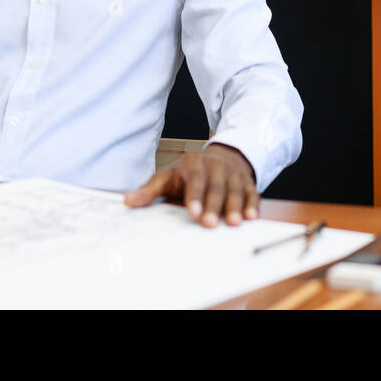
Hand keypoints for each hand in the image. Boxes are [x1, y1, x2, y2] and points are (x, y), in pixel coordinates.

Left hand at [124, 144, 257, 227]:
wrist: (223, 156)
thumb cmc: (190, 173)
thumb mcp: (168, 177)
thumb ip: (150, 191)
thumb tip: (128, 202)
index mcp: (193, 165)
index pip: (194, 180)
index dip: (194, 196)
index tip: (192, 213)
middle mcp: (215, 167)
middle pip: (216, 186)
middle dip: (214, 205)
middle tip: (210, 224)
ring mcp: (232, 173)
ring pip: (235, 189)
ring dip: (235, 206)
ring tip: (234, 223)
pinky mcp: (247, 181)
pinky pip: (251, 191)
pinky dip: (252, 203)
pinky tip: (252, 216)